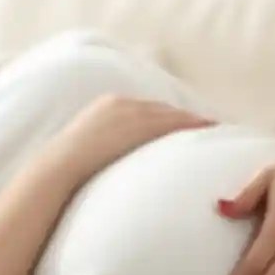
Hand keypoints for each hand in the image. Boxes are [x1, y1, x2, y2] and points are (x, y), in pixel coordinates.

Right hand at [44, 95, 213, 186]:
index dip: (164, 119)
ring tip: (215, 128)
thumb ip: (102, 153)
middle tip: (208, 125)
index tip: (182, 126)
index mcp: (105, 107)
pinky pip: (173, 122)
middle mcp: (120, 103)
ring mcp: (130, 111)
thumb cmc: (66, 172)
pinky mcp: (139, 123)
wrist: (58, 168)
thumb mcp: (84, 154)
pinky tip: (209, 131)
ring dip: (193, 121)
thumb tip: (109, 169)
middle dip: (182, 117)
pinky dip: (193, 125)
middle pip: (160, 108)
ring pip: (170, 113)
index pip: (143, 110)